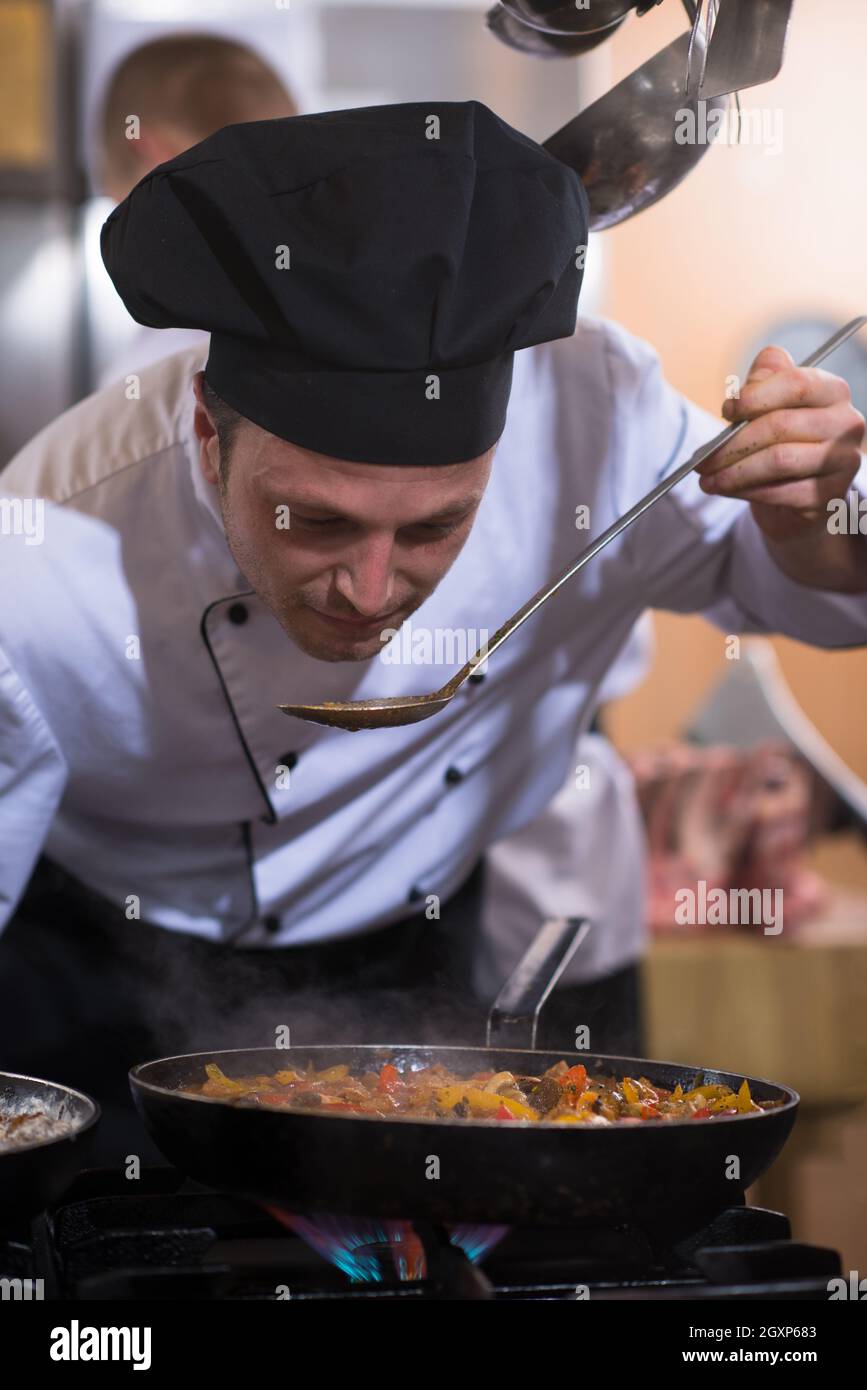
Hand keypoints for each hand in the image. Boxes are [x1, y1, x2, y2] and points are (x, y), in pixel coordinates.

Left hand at [696, 346, 864, 543]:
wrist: (798, 495)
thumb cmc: (782, 442)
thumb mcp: (771, 405)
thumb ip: (763, 381)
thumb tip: (747, 384)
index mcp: (832, 391)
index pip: (795, 384)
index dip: (754, 396)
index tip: (726, 410)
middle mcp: (846, 423)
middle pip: (780, 425)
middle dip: (732, 443)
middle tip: (702, 458)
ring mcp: (842, 461)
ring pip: (778, 461)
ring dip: (733, 472)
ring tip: (707, 479)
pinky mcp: (829, 495)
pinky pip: (780, 492)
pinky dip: (746, 492)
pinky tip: (727, 490)